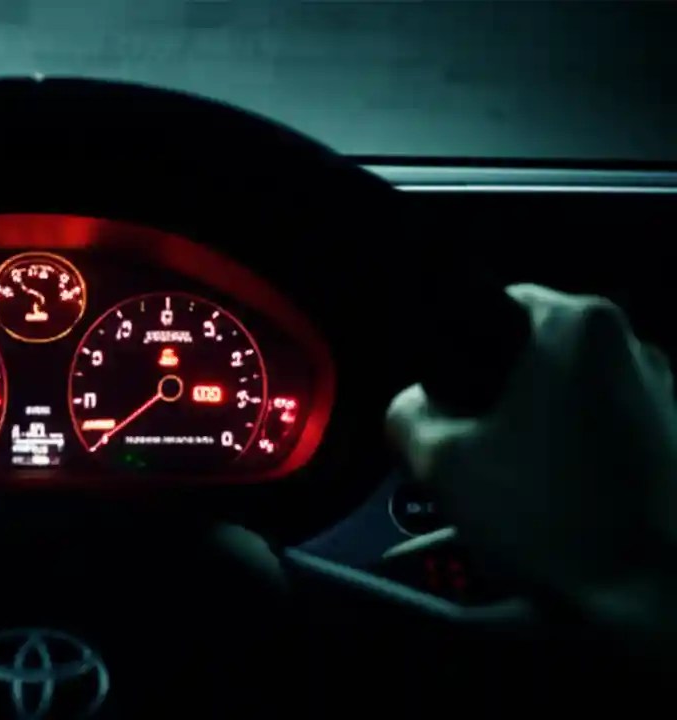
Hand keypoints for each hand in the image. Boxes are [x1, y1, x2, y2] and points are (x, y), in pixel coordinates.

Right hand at [386, 285, 676, 623]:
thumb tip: (416, 404)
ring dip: (545, 424)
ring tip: (523, 486)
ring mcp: (671, 389)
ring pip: (577, 391)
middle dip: (502, 393)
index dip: (455, 353)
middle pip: (538, 350)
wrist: (657, 599)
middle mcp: (633, 339)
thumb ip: (409, 414)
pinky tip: (569, 502)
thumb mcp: (443, 464)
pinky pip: (614, 427)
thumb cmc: (545, 514)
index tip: (446, 406)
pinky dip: (585, 452)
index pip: (491, 301)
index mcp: (574, 325)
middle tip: (475, 452)